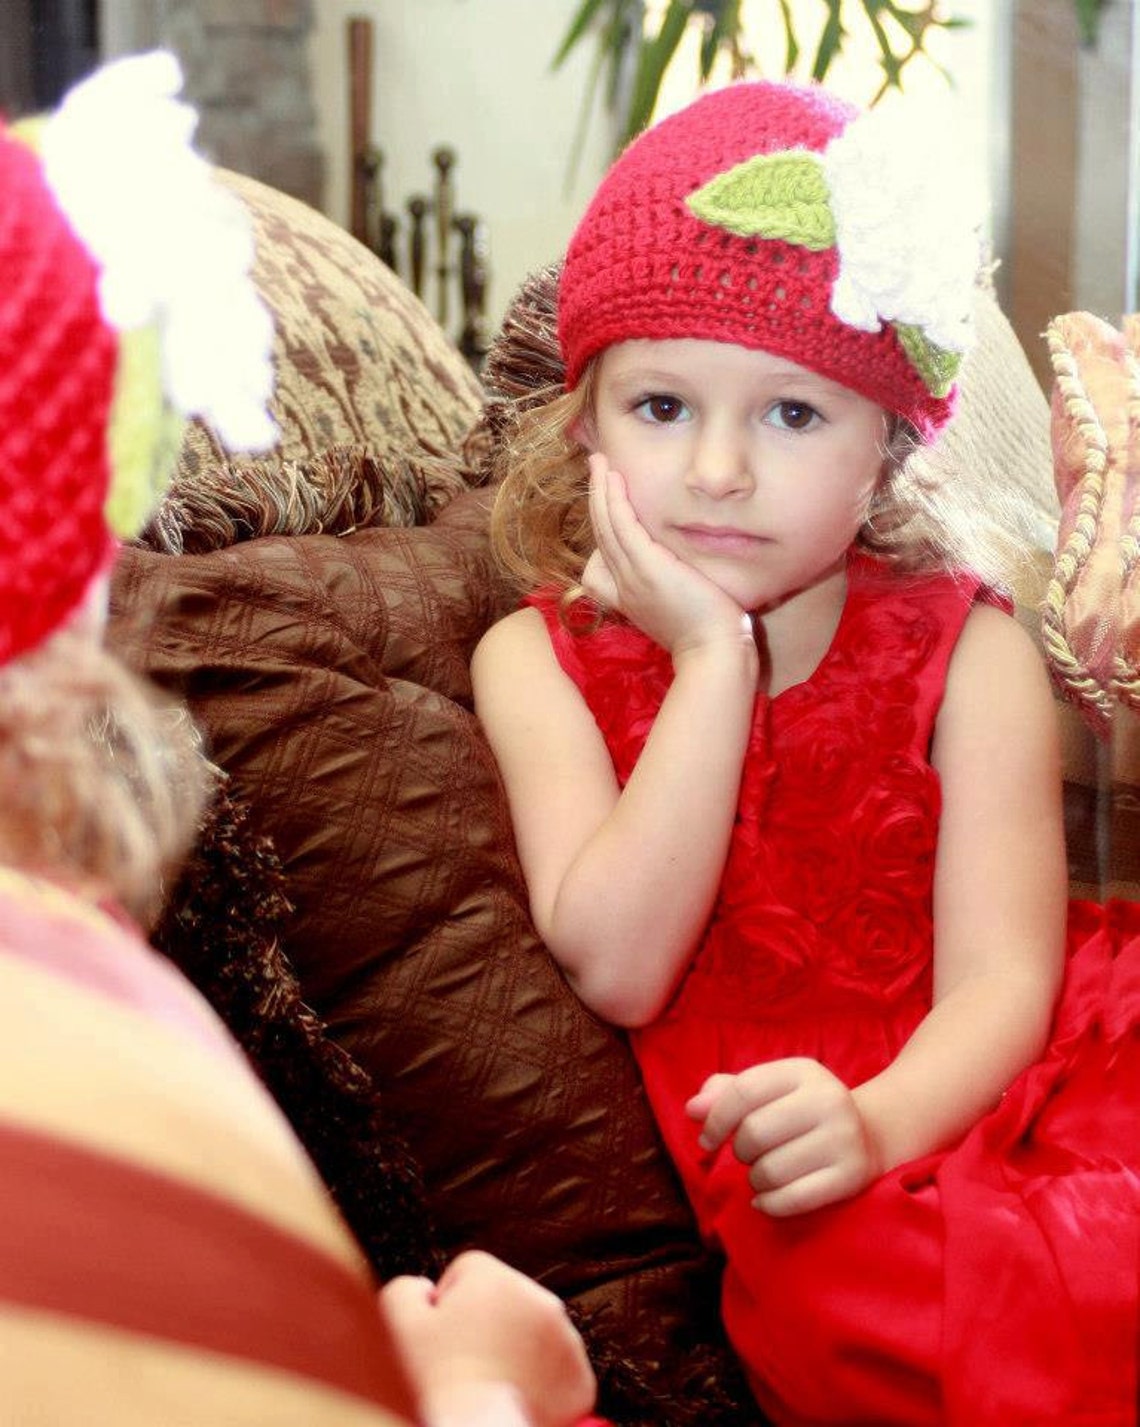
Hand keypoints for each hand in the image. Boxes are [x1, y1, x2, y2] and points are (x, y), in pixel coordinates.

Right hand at [379, 1251, 595, 1426]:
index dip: (448, 1305)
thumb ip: (408, 1288)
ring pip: (534, 1333)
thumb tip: (426, 1288)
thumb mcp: (396, 1325)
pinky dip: (540, 1383)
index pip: (468, 1272)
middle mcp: (540, 1299)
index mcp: (497, 1279)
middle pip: (506, 1300)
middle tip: (464, 1365)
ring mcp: (566, 1340)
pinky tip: (514, 1399)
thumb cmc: (431, 1385)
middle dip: (486, 1324)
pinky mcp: (580, 1380)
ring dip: (516, 1350)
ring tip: (488, 1384)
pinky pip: (556, 1371)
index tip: (443, 1338)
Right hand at [583, 453, 752, 660]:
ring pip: (606, 526)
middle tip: (595, 468)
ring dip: (600, 490)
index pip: (601, 563)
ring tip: (598, 461)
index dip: (601, 532)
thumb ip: (674, 589)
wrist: (713, 652)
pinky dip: (614, 500)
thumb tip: (685, 571)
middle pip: (600, 536)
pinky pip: (622, 526)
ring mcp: (632, 577)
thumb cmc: (708, 637)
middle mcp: (623, 586)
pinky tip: (613, 478)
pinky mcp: (647, 566)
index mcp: (629, 599)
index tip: (609, 509)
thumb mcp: (681, 611)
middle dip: (596, 499)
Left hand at [686, 1058, 881, 1215]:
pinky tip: (766, 1199)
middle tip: (748, 1155)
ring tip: (764, 1173)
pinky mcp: (851, 1177)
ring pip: (770, 1171)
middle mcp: (828, 1100)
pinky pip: (792, 1200)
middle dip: (740, 1151)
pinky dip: (769, 1204)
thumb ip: (724, 1093)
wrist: (869, 1134)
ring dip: (755, 1179)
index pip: (744, 1091)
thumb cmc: (800, 1111)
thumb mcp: (768, 1090)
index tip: (707, 1139)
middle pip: (754, 1133)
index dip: (715, 1119)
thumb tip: (693, 1109)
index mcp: (802, 1071)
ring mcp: (844, 1139)